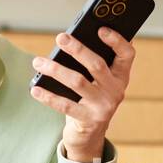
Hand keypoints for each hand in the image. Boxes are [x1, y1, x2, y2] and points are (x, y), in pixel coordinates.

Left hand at [29, 27, 133, 162]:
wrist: (89, 134)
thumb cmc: (90, 98)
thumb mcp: (98, 81)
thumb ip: (93, 61)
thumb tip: (72, 38)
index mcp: (120, 76)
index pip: (127, 54)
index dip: (116, 40)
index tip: (100, 28)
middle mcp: (116, 91)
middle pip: (97, 65)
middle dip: (77, 49)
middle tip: (60, 37)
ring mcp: (103, 107)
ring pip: (78, 82)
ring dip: (55, 69)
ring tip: (38, 62)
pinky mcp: (88, 121)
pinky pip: (65, 106)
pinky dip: (48, 96)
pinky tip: (35, 88)